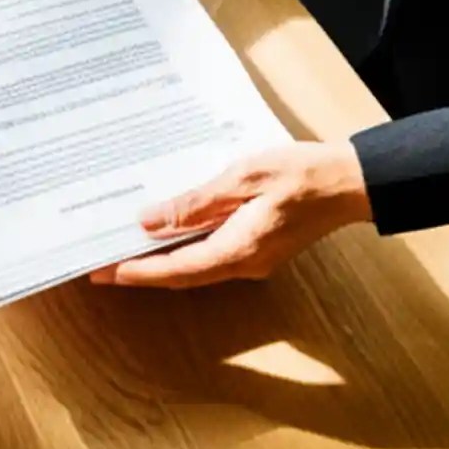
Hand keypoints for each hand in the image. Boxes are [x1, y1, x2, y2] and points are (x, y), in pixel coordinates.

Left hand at [90, 142, 372, 288]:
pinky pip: (208, 256)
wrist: (350, 181)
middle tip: (98, 265)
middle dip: (138, 272)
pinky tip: (162, 235)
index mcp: (239, 249)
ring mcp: (251, 258)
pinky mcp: (254, 247)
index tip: (102, 272)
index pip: (175, 269)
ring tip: (119, 251)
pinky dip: (180, 250)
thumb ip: (194, 203)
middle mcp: (243, 263)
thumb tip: (149, 222)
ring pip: (193, 268)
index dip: (136, 272)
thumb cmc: (301, 173)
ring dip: (157, 263)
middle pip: (180, 275)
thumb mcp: (242, 178)